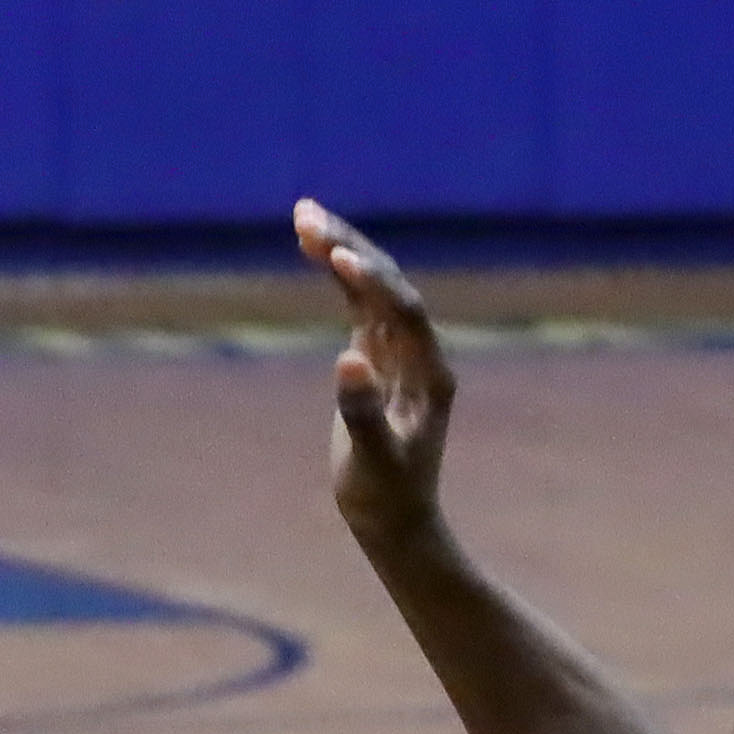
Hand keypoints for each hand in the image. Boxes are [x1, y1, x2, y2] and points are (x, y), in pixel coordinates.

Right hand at [297, 198, 453, 544]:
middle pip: (389, 286)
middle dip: (350, 249)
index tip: (339, 259)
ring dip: (341, 251)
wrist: (395, 517)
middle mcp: (420, 353)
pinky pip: (359, 303)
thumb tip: (348, 359)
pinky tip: (314, 247)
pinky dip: (337, 274)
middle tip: (306, 216)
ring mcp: (399, 351)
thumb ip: (362, 411)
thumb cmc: (387, 495)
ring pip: (372, 288)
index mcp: (430, 375)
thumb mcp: (372, 459)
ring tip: (302, 216)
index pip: (404, 313)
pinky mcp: (376, 356)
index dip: (374, 283)